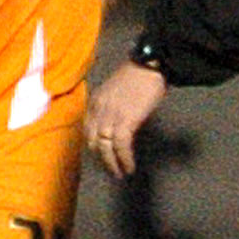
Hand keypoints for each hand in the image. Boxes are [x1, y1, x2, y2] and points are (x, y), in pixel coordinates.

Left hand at [86, 63, 167, 178]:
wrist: (150, 64)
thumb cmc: (139, 75)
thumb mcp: (117, 90)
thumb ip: (112, 107)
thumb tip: (119, 124)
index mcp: (95, 101)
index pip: (87, 129)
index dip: (93, 145)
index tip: (101, 155)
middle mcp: (98, 109)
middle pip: (93, 141)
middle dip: (100, 158)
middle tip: (110, 169)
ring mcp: (111, 115)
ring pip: (105, 147)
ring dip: (112, 164)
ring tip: (119, 174)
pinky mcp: (125, 121)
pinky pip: (121, 146)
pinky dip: (124, 159)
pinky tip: (129, 167)